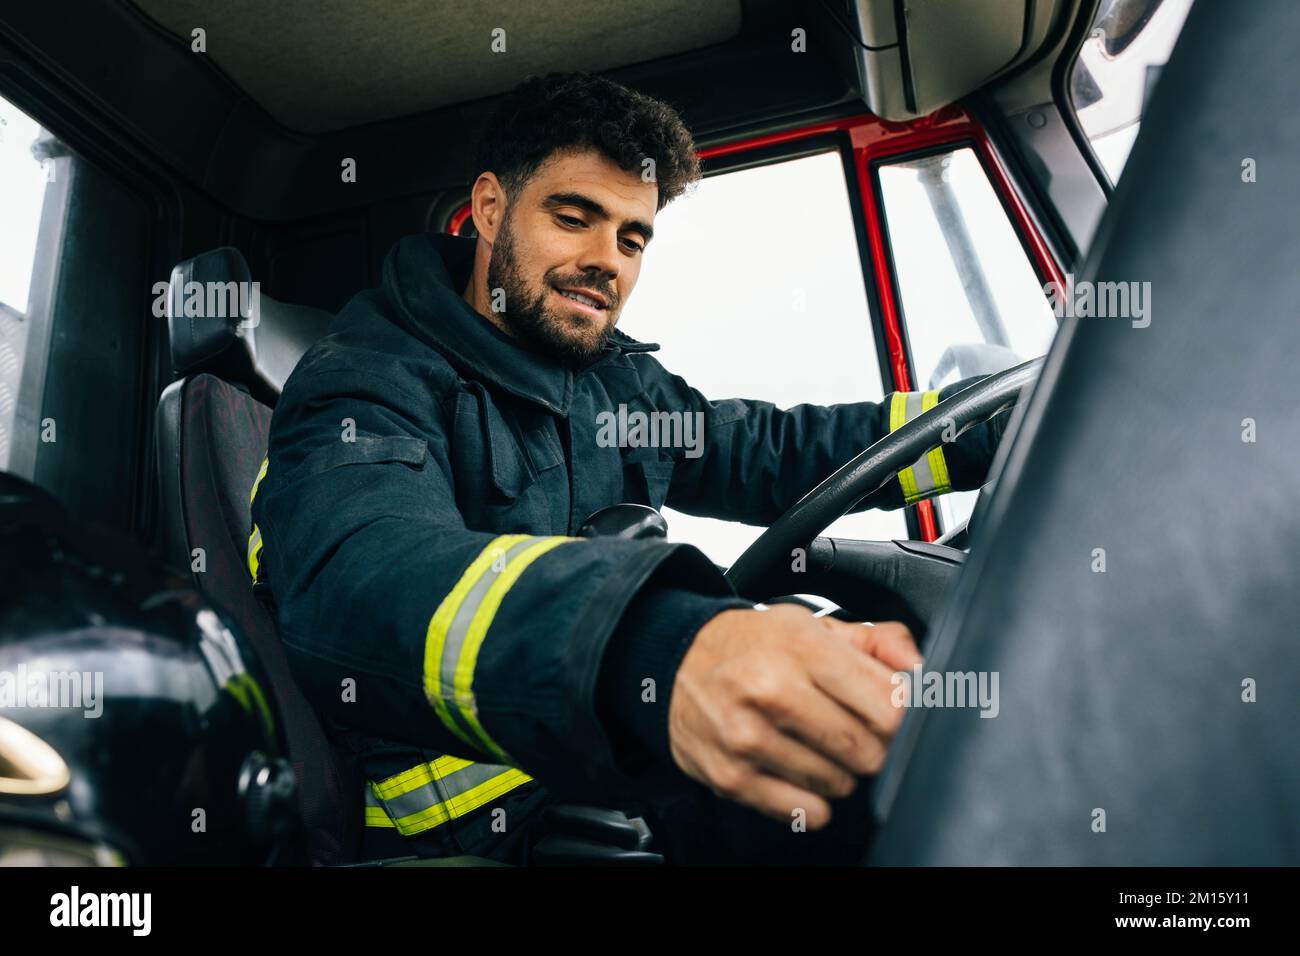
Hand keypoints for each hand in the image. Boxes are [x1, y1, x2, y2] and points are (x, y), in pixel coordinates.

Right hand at [667, 605, 920, 828]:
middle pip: (870, 750)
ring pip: (840, 784)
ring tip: (815, 742)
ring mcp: (749, 739)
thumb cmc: (752, 646)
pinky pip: (807, 811)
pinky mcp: (732, 778)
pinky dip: (813, 798)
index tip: (892, 711)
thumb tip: (919, 668)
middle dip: (873, 744)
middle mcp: (773, 691)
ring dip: (840, 770)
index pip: (889, 705)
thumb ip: (875, 640)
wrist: (674, 664)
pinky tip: (796, 767)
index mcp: (801, 646)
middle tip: (852, 727)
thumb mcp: (811, 624)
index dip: (903, 714)